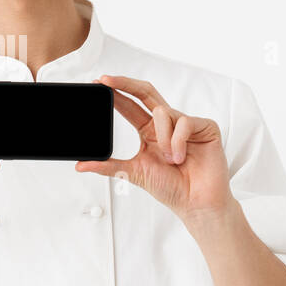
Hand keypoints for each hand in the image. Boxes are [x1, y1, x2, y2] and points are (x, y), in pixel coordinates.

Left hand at [75, 74, 234, 224]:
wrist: (196, 204)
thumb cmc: (171, 188)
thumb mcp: (133, 173)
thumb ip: (108, 166)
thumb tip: (80, 165)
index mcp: (149, 131)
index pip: (130, 105)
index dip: (116, 94)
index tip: (98, 84)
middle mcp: (166, 124)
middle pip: (146, 93)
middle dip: (126, 84)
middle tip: (107, 81)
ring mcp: (186, 124)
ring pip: (164, 112)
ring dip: (162, 137)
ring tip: (169, 159)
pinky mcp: (205, 127)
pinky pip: (185, 122)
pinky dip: (179, 141)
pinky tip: (181, 157)